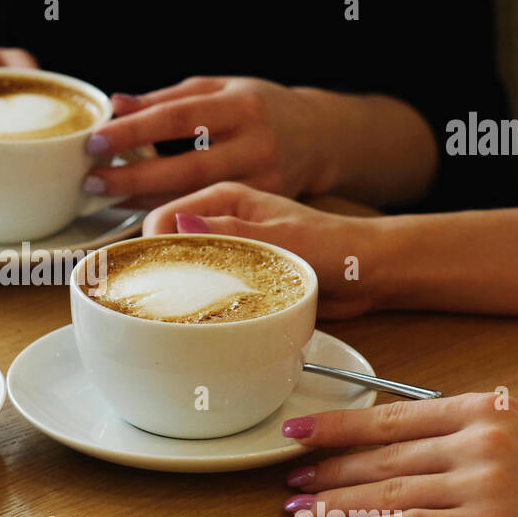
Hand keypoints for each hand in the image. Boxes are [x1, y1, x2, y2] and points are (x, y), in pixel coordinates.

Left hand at [84, 77, 330, 205]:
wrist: (320, 137)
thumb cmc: (259, 107)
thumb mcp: (219, 90)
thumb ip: (167, 98)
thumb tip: (116, 104)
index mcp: (241, 105)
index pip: (179, 117)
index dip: (135, 131)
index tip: (96, 141)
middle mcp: (256, 143)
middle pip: (187, 167)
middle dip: (134, 176)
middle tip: (93, 182)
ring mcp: (264, 179)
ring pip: (197, 198)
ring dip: (148, 199)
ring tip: (108, 197)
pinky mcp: (265, 207)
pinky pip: (211, 215)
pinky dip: (175, 214)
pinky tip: (143, 211)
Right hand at [143, 181, 379, 319]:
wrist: (365, 272)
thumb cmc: (335, 245)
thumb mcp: (283, 237)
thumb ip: (234, 231)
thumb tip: (181, 224)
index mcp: (222, 199)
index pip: (163, 217)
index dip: (152, 246)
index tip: (154, 276)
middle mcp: (218, 222)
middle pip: (166, 245)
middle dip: (160, 270)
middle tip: (164, 302)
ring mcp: (225, 250)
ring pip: (182, 270)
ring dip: (180, 290)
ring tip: (183, 312)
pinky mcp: (234, 276)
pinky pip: (203, 289)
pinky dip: (200, 303)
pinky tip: (205, 317)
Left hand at [279, 394, 517, 516]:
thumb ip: (468, 428)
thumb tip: (404, 440)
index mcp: (485, 407)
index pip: (390, 414)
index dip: (336, 425)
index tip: (298, 431)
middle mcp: (478, 438)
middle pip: (381, 454)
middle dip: (327, 469)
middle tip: (289, 479)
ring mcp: (482, 481)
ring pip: (386, 490)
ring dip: (334, 503)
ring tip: (298, 510)